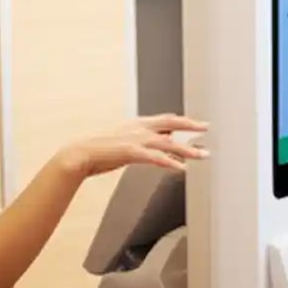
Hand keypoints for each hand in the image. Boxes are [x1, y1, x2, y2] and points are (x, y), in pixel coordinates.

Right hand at [54, 113, 209, 179]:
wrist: (80, 153)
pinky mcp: (131, 152)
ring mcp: (136, 139)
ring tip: (203, 155)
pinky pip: (156, 157)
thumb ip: (142, 141)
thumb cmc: (99, 150)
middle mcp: (139, 128)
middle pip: (172, 123)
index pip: (166, 119)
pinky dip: (170, 162)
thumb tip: (157, 144)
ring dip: (188, 149)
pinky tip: (181, 168)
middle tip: (207, 128)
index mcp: (137, 124)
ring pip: (169, 143)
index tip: (197, 123)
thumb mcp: (124, 141)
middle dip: (191, 125)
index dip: (183, 121)